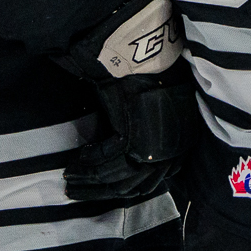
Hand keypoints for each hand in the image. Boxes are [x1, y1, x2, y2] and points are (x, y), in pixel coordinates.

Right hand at [64, 69, 197, 210]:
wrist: (149, 59)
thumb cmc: (153, 83)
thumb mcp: (156, 118)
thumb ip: (147, 141)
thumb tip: (127, 161)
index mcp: (179, 149)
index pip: (147, 183)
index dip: (121, 188)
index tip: (100, 190)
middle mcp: (170, 154)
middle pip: (131, 186)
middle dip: (100, 191)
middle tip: (77, 191)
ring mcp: (153, 148)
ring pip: (117, 177)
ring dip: (90, 180)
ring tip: (71, 178)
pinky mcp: (134, 137)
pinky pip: (107, 159)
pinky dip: (90, 161)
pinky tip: (78, 159)